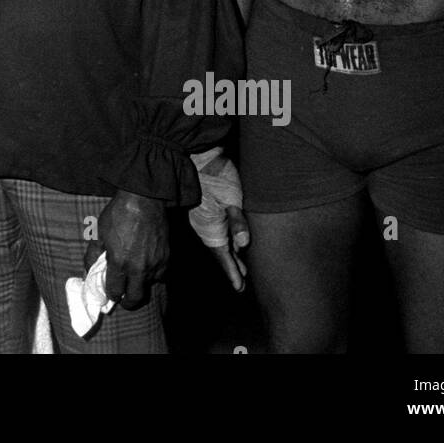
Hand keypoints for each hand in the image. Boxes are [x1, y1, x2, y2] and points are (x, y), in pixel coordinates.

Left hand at [83, 190, 168, 309]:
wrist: (143, 199)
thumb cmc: (118, 214)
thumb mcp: (98, 233)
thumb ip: (92, 255)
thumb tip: (88, 271)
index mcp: (120, 262)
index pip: (115, 291)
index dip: (111, 294)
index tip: (110, 292)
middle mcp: (139, 268)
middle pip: (135, 298)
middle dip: (128, 302)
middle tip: (124, 298)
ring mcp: (155, 264)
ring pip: (149, 286)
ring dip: (141, 286)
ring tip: (135, 277)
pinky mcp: (166, 257)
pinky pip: (161, 275)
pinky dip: (154, 276)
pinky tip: (147, 267)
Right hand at [187, 148, 250, 291]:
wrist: (199, 153)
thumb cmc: (216, 174)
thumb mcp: (230, 197)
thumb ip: (237, 221)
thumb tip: (244, 245)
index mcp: (210, 226)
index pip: (222, 255)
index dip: (231, 272)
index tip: (239, 288)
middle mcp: (206, 224)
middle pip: (220, 251)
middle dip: (231, 267)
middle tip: (241, 283)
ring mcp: (206, 216)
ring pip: (218, 241)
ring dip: (229, 254)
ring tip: (240, 267)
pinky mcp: (208, 207)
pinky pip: (217, 230)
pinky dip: (227, 240)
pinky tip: (233, 241)